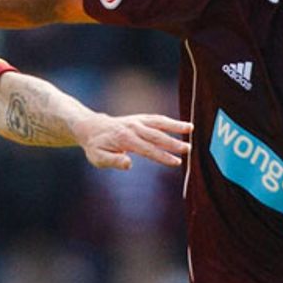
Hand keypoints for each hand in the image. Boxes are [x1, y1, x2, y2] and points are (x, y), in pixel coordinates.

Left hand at [72, 113, 192, 169]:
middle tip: (188, 149)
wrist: (92, 128)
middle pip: (156, 135)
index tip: (176, 162)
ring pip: (159, 123)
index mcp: (125, 139)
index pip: (147, 149)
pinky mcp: (140, 118)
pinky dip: (170, 121)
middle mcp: (133, 128)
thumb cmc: (96, 146)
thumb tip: (129, 164)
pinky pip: (157, 119)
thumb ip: (113, 161)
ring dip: (175, 126)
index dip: (162, 156)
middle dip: (173, 143)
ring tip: (191, 129)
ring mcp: (137, 121)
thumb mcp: (98, 157)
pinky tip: (183, 126)